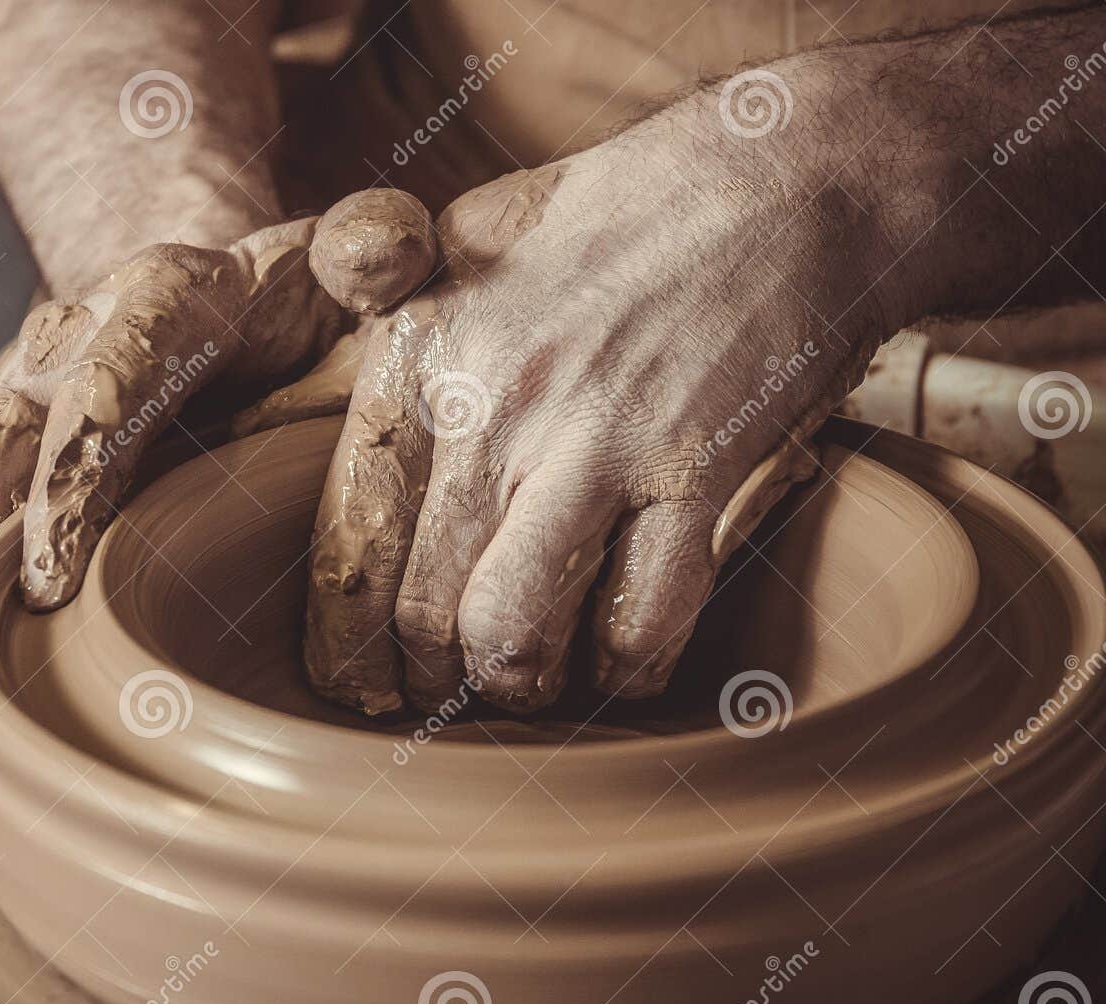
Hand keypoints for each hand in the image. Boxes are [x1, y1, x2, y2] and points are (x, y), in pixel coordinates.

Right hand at [0, 220, 343, 777]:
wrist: (224, 279)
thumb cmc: (300, 293)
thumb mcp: (350, 266)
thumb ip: (370, 260)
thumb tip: (380, 258)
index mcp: (155, 299)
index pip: (100, 387)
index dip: (64, 486)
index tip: (44, 588)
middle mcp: (61, 348)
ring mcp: (17, 400)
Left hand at [302, 96, 903, 716]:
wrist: (795, 177)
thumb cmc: (632, 208)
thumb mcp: (475, 234)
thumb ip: (395, 319)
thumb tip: (341, 403)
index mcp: (422, 351)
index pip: (348, 533)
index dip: (344, 635)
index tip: (357, 674)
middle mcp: (491, 404)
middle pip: (421, 608)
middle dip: (426, 679)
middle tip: (443, 692)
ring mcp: (592, 443)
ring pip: (509, 634)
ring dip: (514, 686)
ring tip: (524, 684)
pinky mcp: (694, 474)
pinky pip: (639, 625)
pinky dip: (626, 671)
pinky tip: (624, 664)